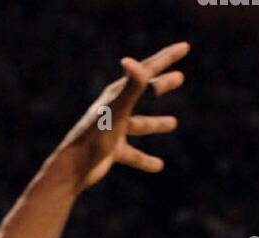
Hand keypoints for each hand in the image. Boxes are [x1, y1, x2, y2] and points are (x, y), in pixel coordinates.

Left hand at [52, 42, 187, 193]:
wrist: (72, 169)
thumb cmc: (94, 138)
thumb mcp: (117, 111)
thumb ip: (129, 88)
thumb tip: (133, 61)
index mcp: (118, 94)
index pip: (147, 70)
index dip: (167, 57)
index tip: (185, 47)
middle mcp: (115, 109)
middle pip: (144, 93)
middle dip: (162, 84)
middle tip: (180, 78)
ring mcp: (114, 130)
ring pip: (141, 124)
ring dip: (156, 123)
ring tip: (174, 123)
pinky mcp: (111, 150)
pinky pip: (134, 155)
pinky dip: (146, 160)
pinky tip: (159, 166)